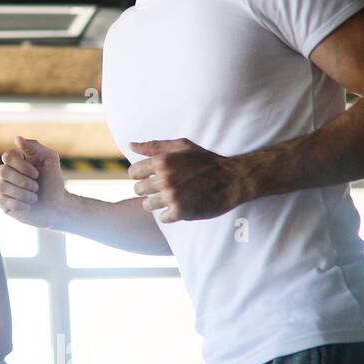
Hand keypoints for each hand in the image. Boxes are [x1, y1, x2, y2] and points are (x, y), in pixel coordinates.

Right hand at [0, 136, 68, 228]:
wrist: (56, 206)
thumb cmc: (53, 182)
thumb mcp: (50, 160)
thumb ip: (35, 147)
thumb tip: (17, 138)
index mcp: (16, 159)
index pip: (7, 156)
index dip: (22, 166)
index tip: (37, 174)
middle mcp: (7, 171)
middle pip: (3, 172)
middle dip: (23, 181)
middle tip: (36, 187)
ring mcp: (2, 186)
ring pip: (1, 187)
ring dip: (22, 194)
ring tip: (34, 198)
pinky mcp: (1, 202)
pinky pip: (1, 200)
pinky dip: (18, 204)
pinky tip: (28, 206)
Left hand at [129, 138, 246, 222]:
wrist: (233, 179)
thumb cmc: (206, 160)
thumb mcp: (182, 146)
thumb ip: (154, 146)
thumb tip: (130, 145)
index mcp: (162, 161)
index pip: (133, 172)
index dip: (140, 175)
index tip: (150, 177)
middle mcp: (165, 179)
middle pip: (138, 189)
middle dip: (147, 189)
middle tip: (161, 188)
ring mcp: (172, 197)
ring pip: (148, 205)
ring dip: (156, 203)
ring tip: (168, 198)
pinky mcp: (181, 212)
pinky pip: (162, 218)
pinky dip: (169, 215)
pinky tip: (178, 207)